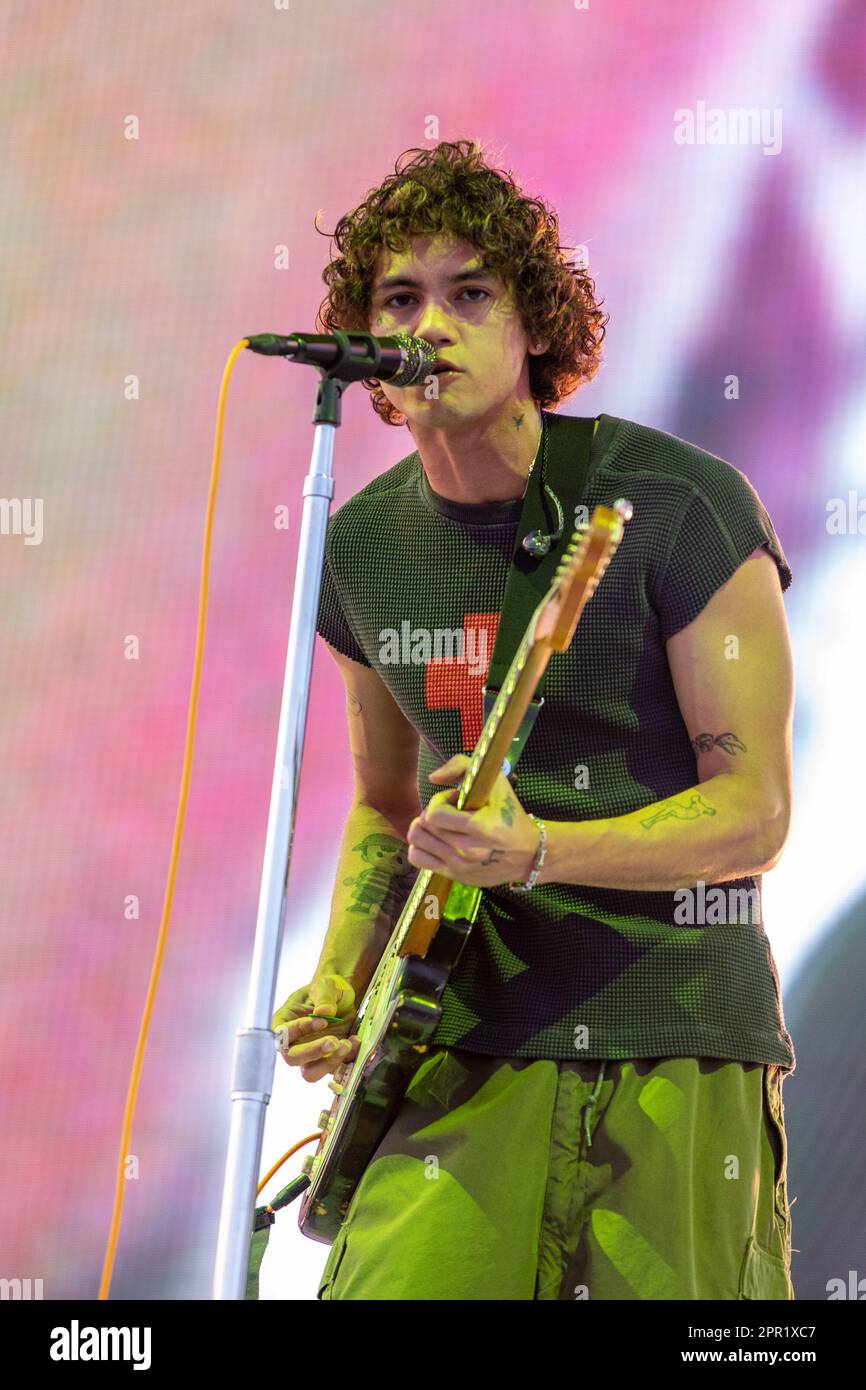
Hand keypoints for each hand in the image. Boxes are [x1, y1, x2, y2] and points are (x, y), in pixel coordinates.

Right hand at [272, 973, 360, 1082]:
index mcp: (284, 1023)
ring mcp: (310, 1056)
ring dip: (330, 1062)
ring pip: (311, 1073)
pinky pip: (334, 1070)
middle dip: (314, 1052)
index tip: (323, 1020)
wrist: (344, 998)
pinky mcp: (328, 1061)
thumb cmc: (327, 990)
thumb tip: (323, 1012)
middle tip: (334, 1041)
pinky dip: (346, 1060)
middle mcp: (294, 1043)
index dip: (300, 1030)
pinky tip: (356, 1041)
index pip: (283, 1034)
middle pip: (292, 1059)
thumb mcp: (326, 985)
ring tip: (347, 1044)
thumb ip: (324, 996)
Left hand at [406, 753, 539, 887]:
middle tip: (451, 813)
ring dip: (425, 829)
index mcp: (480, 828)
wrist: (528, 854)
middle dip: (433, 813)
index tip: (455, 800)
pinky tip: (436, 840)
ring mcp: (459, 866)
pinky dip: (420, 847)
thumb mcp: (496, 782)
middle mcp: (467, 850)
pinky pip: (418, 859)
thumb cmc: (511, 815)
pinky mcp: (454, 876)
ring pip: (416, 842)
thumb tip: (433, 777)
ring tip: (442, 826)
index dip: (439, 801)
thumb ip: (462, 766)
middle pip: (424, 827)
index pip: (434, 814)